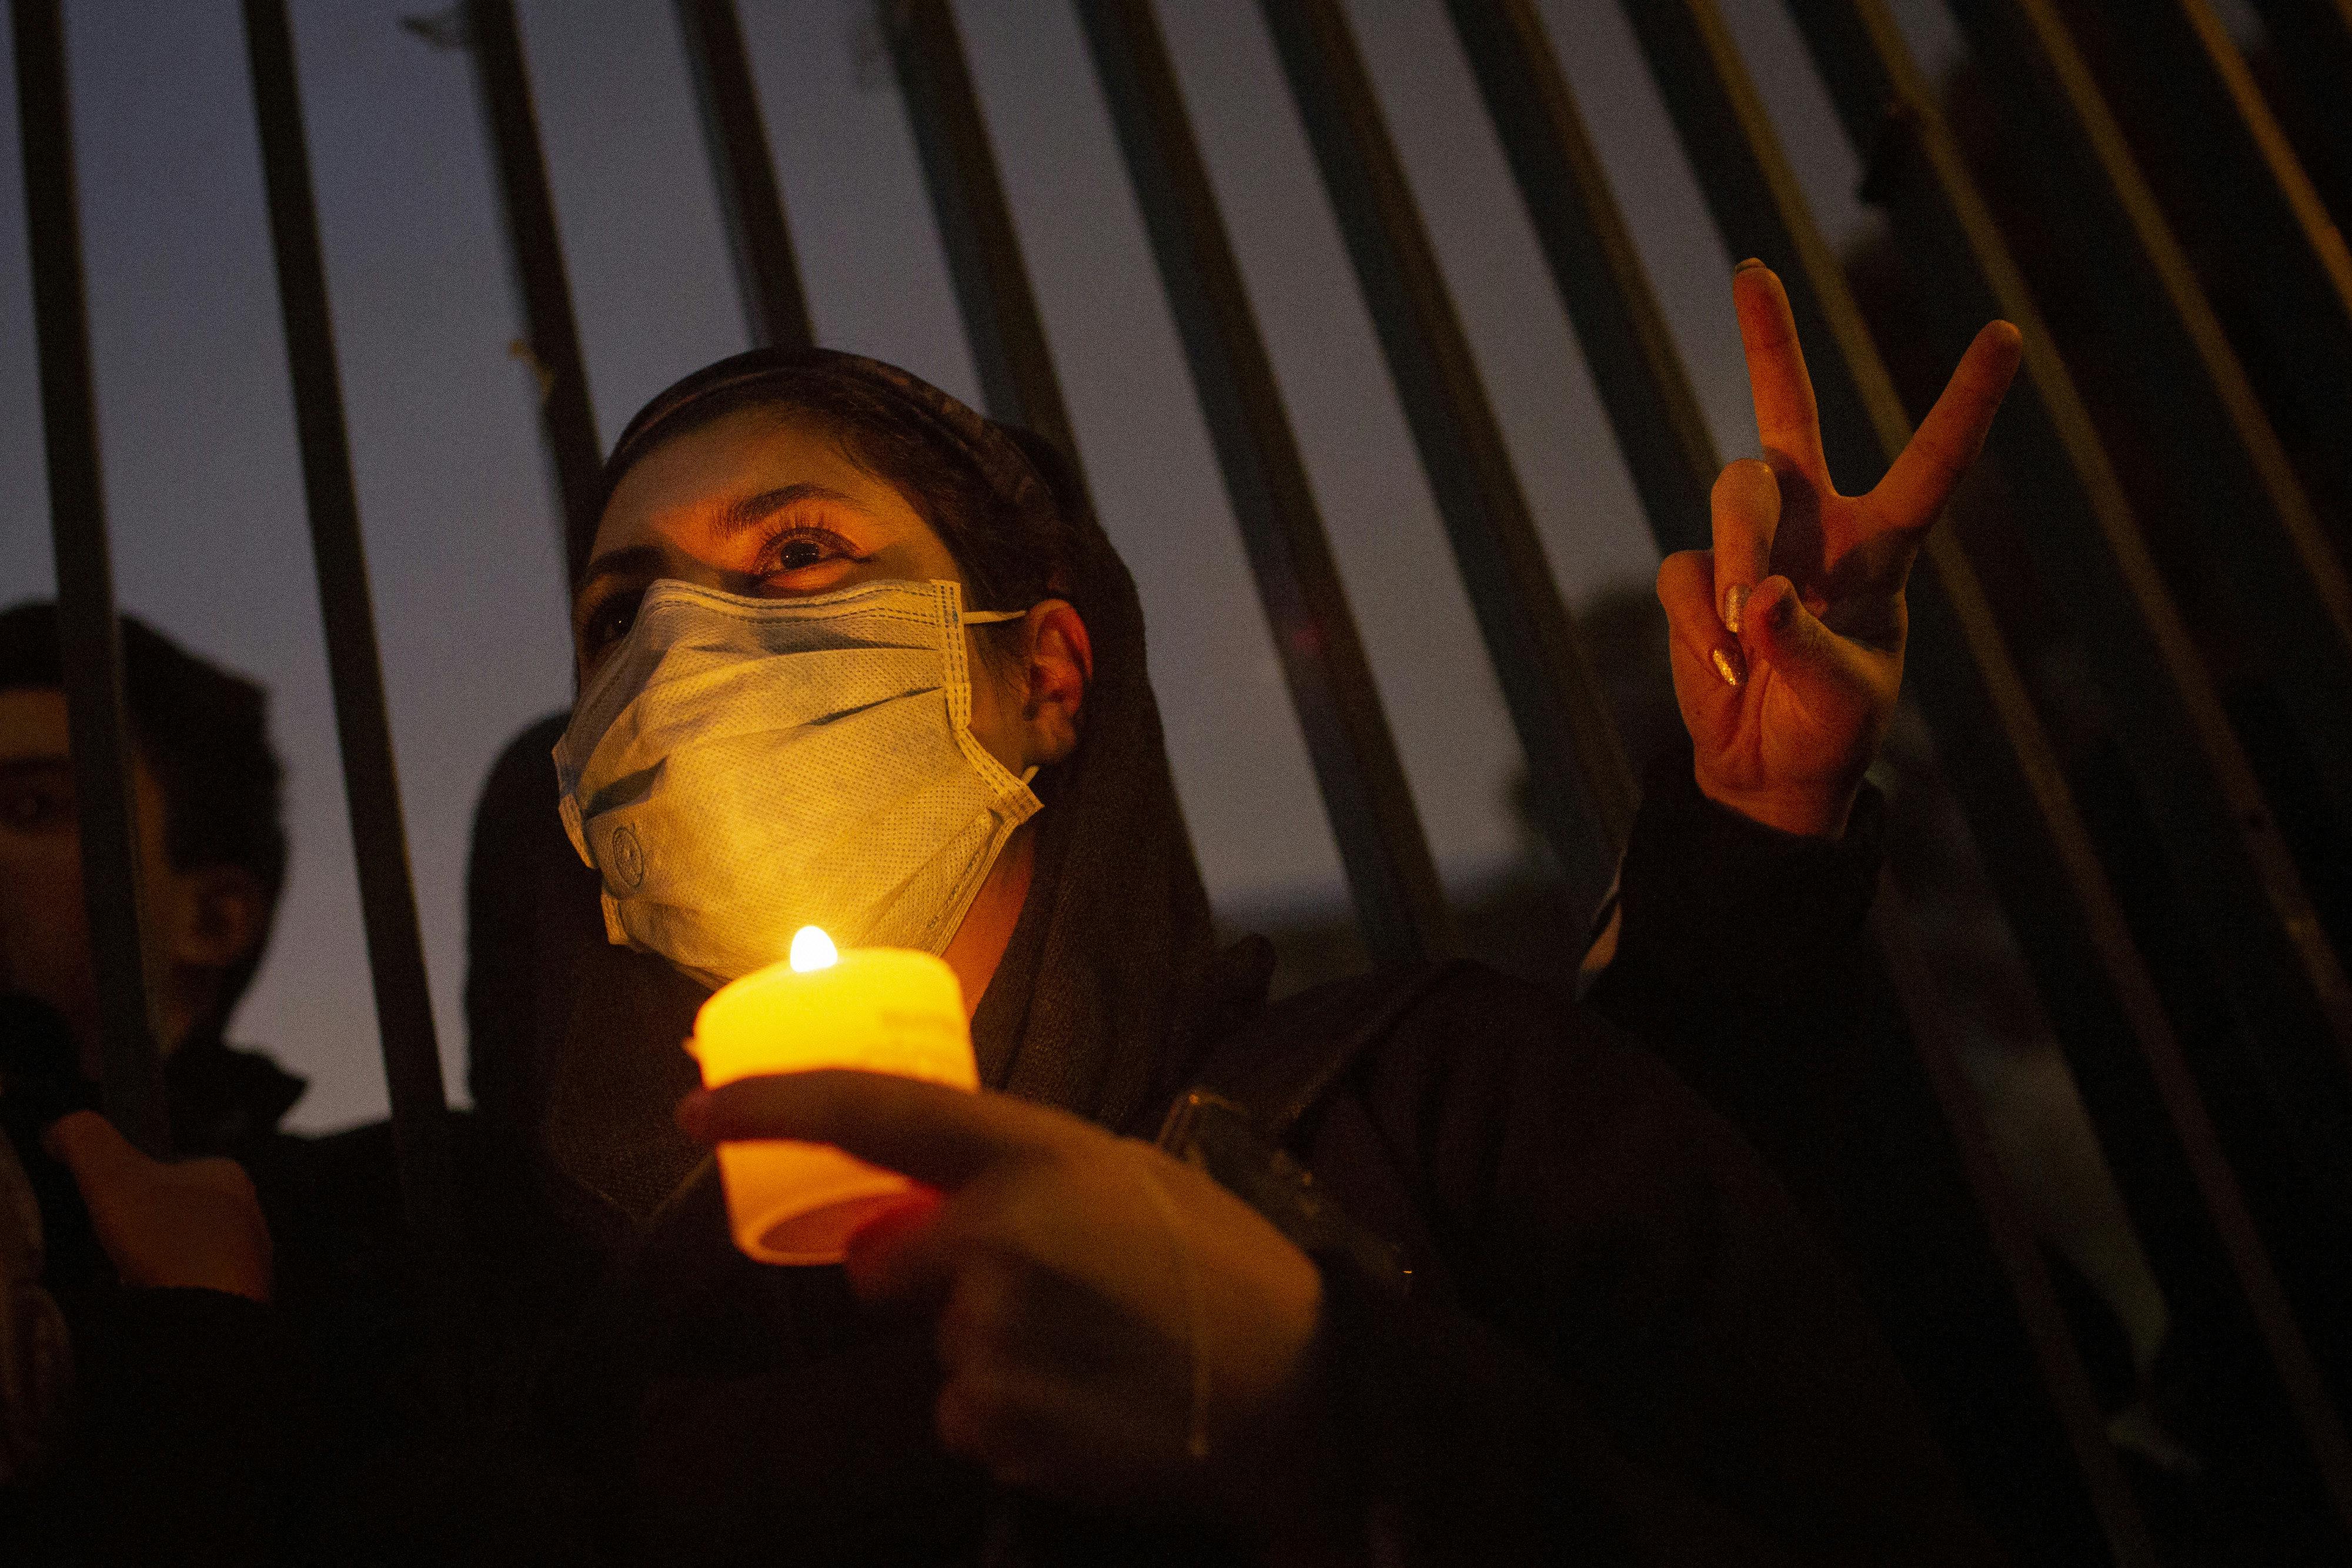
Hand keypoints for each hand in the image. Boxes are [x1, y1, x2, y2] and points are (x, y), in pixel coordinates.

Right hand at [42, 1112, 271, 1302]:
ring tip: (136, 1276)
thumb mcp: (113, 1175)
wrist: (209, 1316)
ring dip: (151, 1266)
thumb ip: (86, 1139)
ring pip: (180, 1254)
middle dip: (140, 1233)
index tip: (112, 1209)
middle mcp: (249, 1212)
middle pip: (170, 1214)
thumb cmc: (170, 1241)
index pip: (165, 1168)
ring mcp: (249, 1257)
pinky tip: (155, 1299)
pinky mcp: (241, 1296)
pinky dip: (168, 1293)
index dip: (125, 1188)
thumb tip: (68, 1126)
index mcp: (227, 1174)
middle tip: (123, 1248)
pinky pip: (191, 1289)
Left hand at [677, 1072, 1335, 1537]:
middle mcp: (997, 1237)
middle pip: (881, 1266)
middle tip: (1046, 1296)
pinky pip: (966, 1417)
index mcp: (1035, 1153)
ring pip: (937, 1348)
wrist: (1304, 1393)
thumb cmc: (1226, 1269)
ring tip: (1098, 1355)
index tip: (697, 1108)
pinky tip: (1094, 1408)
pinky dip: (1014, 1418)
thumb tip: (897, 1225)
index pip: (874, 1114)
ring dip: (994, 1354)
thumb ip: (1014, 1181)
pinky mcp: (997, 1425)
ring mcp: (991, 1336)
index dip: (774, 1104)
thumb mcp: (1128, 1177)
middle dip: (930, 1280)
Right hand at [1658, 261, 2021, 836]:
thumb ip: (1804, 645)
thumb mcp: (1845, 697)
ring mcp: (1750, 546)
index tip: (2008, 333)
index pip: (1932, 464)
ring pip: (1731, 494)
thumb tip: (1756, 594)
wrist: (1766, 774)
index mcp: (1882, 546)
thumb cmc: (1831, 731)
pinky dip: (1699, 623)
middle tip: (1753, 267)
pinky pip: (1685, 572)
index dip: (1969, 401)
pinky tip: (1721, 666)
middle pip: (1786, 414)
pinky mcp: (1697, 581)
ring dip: (1734, 552)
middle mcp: (1815, 525)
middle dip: (1768, 339)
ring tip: (1741, 628)